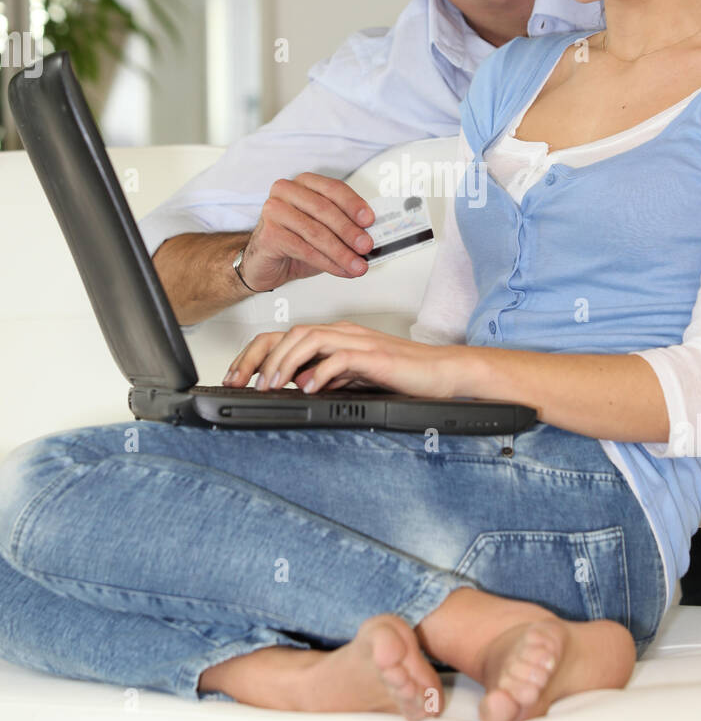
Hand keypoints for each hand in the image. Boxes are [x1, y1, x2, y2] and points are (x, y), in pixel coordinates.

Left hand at [223, 321, 465, 396]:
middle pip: (290, 332)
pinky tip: (309, 388)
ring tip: (271, 385)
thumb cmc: (404, 375)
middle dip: (259, 357)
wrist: (443, 373)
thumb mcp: (355, 378)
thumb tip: (299, 385)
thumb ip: (328, 377)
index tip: (237, 378)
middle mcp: (343, 333)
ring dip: (284, 362)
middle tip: (241, 382)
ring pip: (309, 338)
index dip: (256, 355)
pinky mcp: (376, 355)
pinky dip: (321, 371)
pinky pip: (341, 357)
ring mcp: (359, 341)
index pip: (285, 336)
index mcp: (336, 337)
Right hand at [238, 174, 375, 290]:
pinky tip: (340, 269)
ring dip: (341, 252)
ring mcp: (274, 211)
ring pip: (316, 232)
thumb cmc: (295, 242)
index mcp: (304, 183)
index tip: (370, 220)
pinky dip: (327, 262)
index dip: (354, 204)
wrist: (264, 262)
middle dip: (350, 231)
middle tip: (366, 246)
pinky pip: (304, 249)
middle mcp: (286, 191)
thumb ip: (345, 228)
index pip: (333, 188)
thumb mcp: (324, 230)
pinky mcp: (269, 234)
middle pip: (325, 209)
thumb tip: (371, 235)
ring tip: (357, 265)